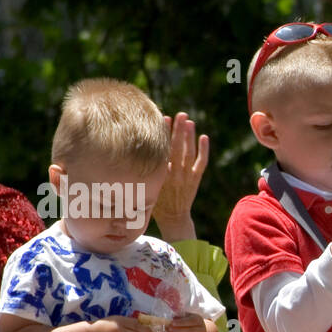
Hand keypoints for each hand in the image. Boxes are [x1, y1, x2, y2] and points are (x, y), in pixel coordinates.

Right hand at [151, 112, 208, 242]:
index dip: (164, 134)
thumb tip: (127, 156)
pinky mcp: (195, 179)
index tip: (163, 118)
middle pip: (177, 148)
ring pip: (189, 153)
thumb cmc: (155, 202)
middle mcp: (174, 174)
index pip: (162, 150)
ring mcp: (186, 176)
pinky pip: (201, 163)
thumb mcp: (144, 188)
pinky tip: (204, 137)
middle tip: (181, 114)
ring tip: (189, 121)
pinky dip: (204, 150)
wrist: (173, 218)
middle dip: (178, 130)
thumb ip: (141, 174)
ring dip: (190, 136)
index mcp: (160, 175)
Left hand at [166, 313, 209, 331]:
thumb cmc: (190, 324)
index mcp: (199, 321)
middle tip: (169, 329)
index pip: (191, 321)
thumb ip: (181, 316)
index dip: (181, 322)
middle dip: (178, 330)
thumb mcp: (187, 317)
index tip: (172, 323)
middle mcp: (201, 331)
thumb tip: (173, 316)